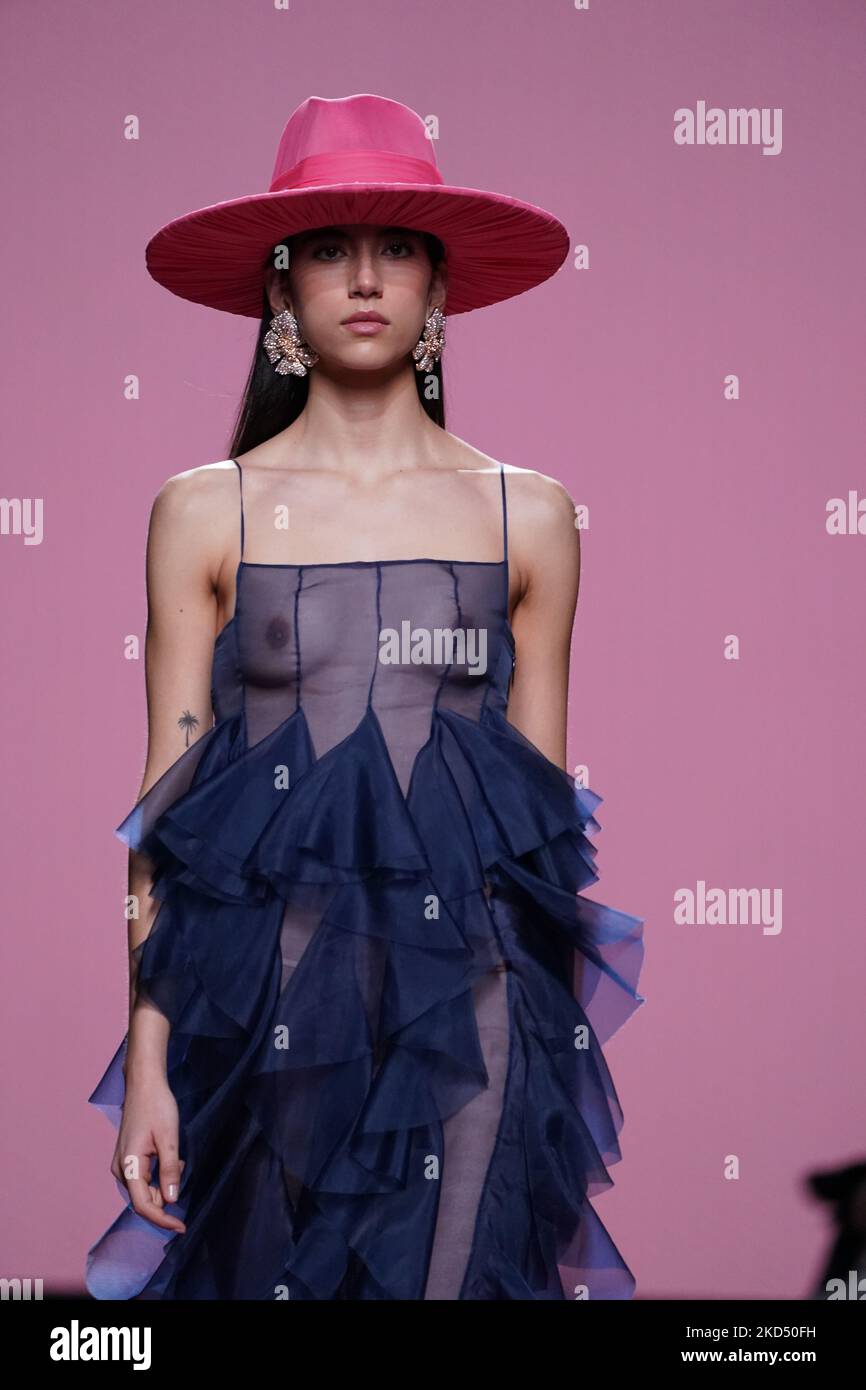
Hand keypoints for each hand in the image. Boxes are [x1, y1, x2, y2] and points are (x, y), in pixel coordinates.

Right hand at [111, 1071, 186, 1232]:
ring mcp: (122, 1164)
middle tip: (181, 1166)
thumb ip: (170, 1170)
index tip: (182, 1227)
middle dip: (166, 1194)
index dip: (163, 1220)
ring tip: (176, 1158)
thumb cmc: (157, 1106)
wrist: (143, 1084)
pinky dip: (159, 1175)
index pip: (144, 1205)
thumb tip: (172, 1201)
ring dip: (164, 1183)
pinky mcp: (127, 1159)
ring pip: (145, 1190)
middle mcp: (121, 1169)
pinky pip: (144, 1179)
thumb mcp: (169, 1138)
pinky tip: (169, 1156)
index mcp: (129, 1165)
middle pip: (145, 1199)